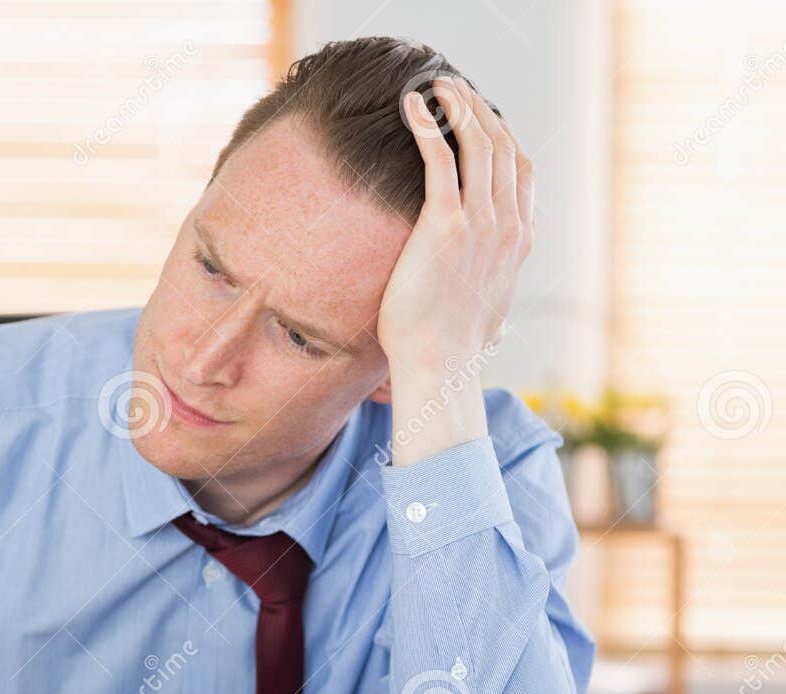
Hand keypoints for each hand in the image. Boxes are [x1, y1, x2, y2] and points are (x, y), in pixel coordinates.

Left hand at [378, 75, 534, 463]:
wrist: (439, 365)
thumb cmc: (452, 347)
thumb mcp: (489, 315)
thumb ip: (495, 299)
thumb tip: (497, 318)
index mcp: (519, 240)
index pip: (523, 170)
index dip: (503, 136)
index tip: (480, 118)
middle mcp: (507, 224)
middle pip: (503, 146)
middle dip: (479, 109)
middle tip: (453, 89)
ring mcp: (480, 223)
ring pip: (477, 144)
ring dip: (457, 105)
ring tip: (435, 85)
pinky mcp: (445, 225)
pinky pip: (441, 160)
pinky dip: (429, 125)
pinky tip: (413, 106)